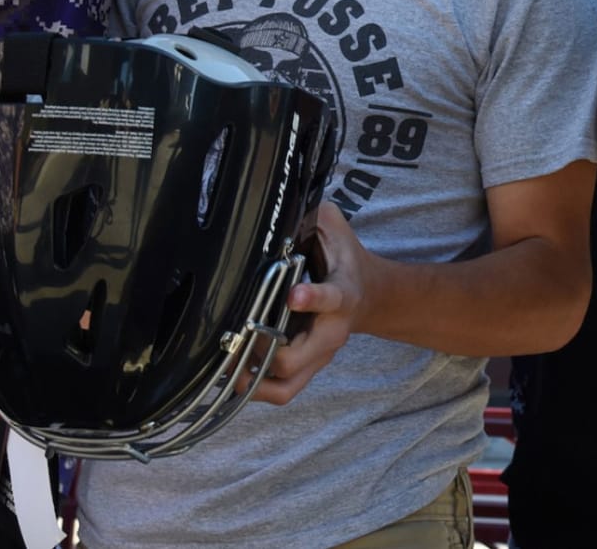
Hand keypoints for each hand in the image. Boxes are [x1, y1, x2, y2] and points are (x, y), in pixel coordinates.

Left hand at [243, 202, 364, 404]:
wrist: (371, 295)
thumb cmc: (344, 257)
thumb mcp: (332, 226)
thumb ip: (309, 215)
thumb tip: (275, 203)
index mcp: (342, 293)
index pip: (331, 299)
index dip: (313, 298)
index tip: (293, 294)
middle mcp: (332, 332)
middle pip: (297, 358)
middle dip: (263, 351)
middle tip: (235, 335)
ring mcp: (319, 356)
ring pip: (286, 386)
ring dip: (252, 380)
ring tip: (226, 363)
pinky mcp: (307, 369)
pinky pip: (280, 392)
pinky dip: (254, 389)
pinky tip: (229, 374)